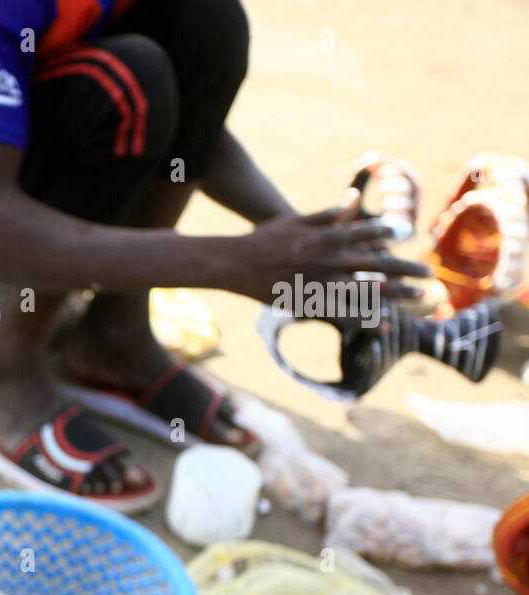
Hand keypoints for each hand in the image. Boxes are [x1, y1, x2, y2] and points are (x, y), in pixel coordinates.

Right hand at [220, 207, 430, 303]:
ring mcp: (323, 282)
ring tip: (421, 297)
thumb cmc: (265, 239)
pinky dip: (367, 319)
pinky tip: (385, 325)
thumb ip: (329, 213)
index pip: (370, 233)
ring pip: (369, 289)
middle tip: (429, 273)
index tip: (405, 239)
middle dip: (407, 268)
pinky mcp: (311, 301)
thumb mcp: (297, 220)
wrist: (237, 263)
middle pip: (379, 263)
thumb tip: (354, 199)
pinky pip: (345, 313)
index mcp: (329, 236)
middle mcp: (332, 259)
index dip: (390, 236)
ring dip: (398, 294)